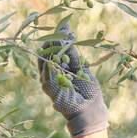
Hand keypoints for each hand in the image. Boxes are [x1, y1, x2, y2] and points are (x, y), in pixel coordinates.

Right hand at [36, 21, 108, 137]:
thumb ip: (72, 53)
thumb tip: (68, 31)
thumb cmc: (88, 91)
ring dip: (51, 50)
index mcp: (60, 70)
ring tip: (57, 40)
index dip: (57, 40)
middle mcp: (52, 76)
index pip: (54, 51)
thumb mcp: (81, 67)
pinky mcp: (50, 88)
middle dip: (53, 43)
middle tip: (59, 32)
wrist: (90, 110)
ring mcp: (49, 82)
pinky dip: (50, 62)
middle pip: (47, 55)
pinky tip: (54, 53)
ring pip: (45, 62)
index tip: (63, 27)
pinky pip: (47, 73)